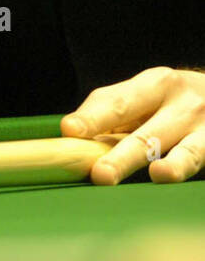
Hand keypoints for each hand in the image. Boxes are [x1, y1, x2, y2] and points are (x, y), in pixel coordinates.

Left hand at [61, 66, 204, 184]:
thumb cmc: (173, 102)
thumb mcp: (147, 98)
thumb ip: (114, 118)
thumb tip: (75, 145)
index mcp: (155, 85)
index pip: (117, 103)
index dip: (93, 118)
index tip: (69, 131)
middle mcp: (183, 103)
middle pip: (147, 134)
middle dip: (123, 155)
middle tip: (100, 174)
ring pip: (186, 151)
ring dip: (172, 165)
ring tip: (159, 174)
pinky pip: (202, 158)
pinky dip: (187, 167)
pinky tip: (172, 175)